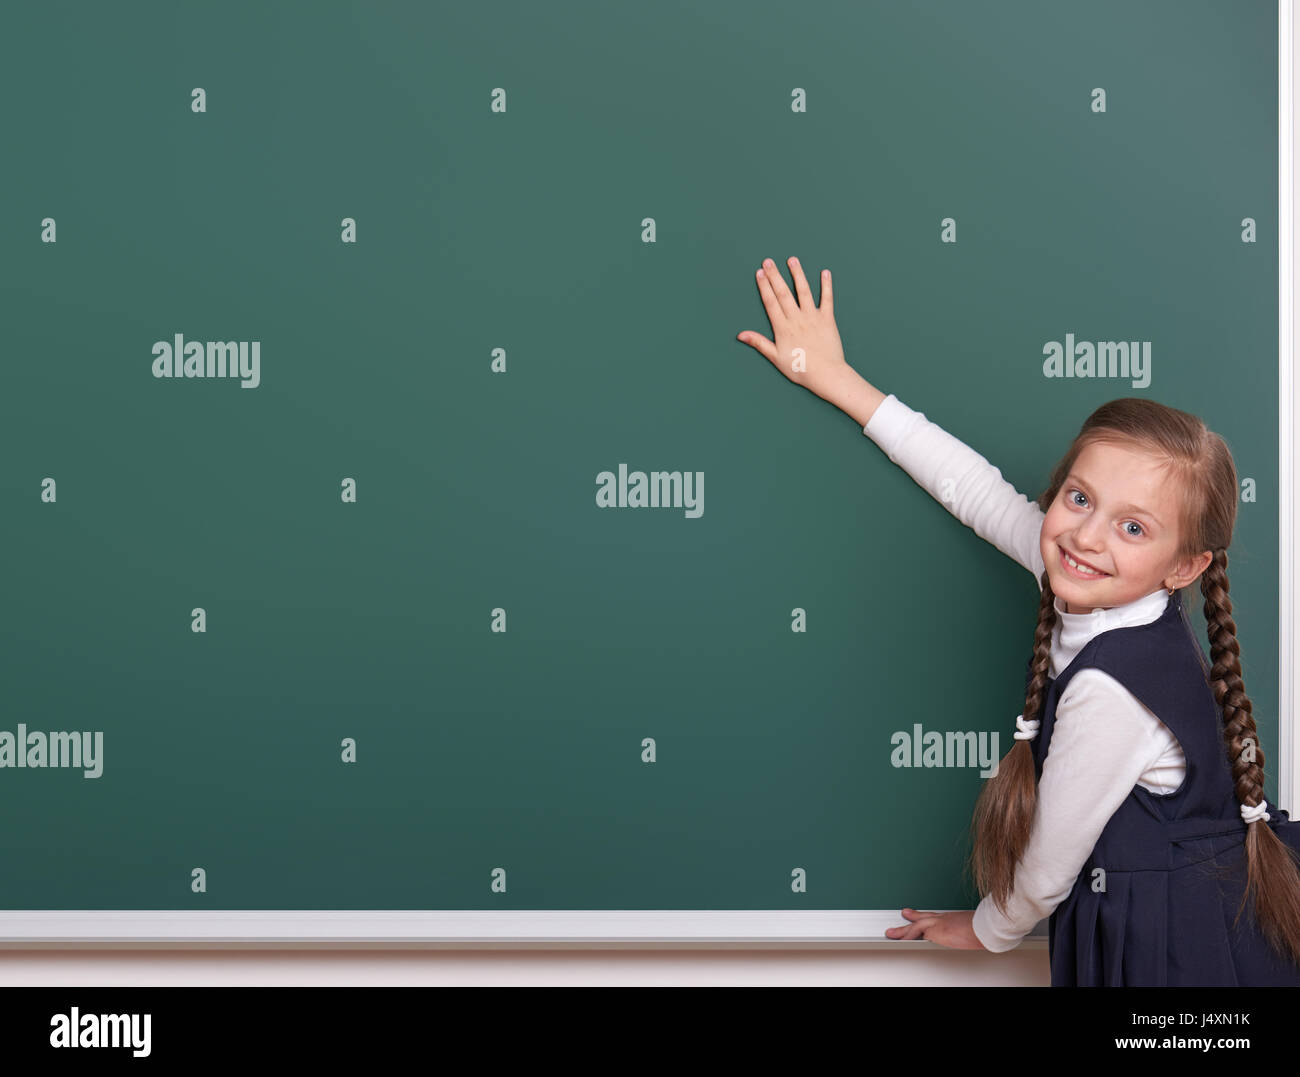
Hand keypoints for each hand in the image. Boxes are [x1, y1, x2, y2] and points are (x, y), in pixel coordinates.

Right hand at [737, 256, 849, 401]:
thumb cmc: (800, 369)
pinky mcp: (828, 319)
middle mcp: (796, 318)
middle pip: (783, 293)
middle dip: (775, 275)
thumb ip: (759, 343)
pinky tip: (824, 273)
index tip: (759, 273)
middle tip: (768, 261)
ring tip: (792, 260)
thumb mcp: (775, 358)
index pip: (770, 302)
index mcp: (783, 328)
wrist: (826, 374)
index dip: (764, 286)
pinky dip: (826, 285)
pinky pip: (827, 299)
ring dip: (797, 274)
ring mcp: (813, 317)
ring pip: (804, 291)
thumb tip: (741, 335)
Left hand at [885, 908, 987, 949]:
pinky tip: (901, 939)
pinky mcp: (935, 930)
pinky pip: (917, 933)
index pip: (936, 916)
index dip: (926, 915)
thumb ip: (972, 929)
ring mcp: (938, 923)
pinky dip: (908, 936)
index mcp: (953, 917)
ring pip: (916, 925)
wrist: (985, 927)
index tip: (920, 915)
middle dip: (912, 917)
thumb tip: (978, 936)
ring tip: (893, 933)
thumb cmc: (985, 928)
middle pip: (924, 917)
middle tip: (904, 914)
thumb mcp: (976, 927)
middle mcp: (944, 918)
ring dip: (904, 930)